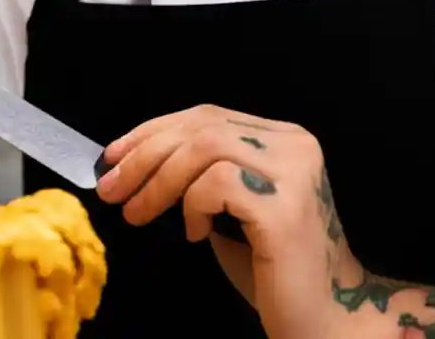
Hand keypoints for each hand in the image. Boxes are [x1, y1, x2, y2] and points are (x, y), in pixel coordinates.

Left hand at [97, 105, 355, 338]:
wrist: (324, 318)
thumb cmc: (272, 268)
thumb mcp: (230, 208)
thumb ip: (200, 175)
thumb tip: (132, 163)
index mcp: (285, 139)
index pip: (208, 116)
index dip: (154, 131)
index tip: (113, 156)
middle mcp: (296, 146)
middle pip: (203, 126)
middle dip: (145, 154)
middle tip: (110, 188)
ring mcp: (295, 173)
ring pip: (205, 147)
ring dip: (159, 180)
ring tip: (138, 213)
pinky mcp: (285, 207)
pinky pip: (217, 183)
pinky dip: (193, 205)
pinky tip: (196, 233)